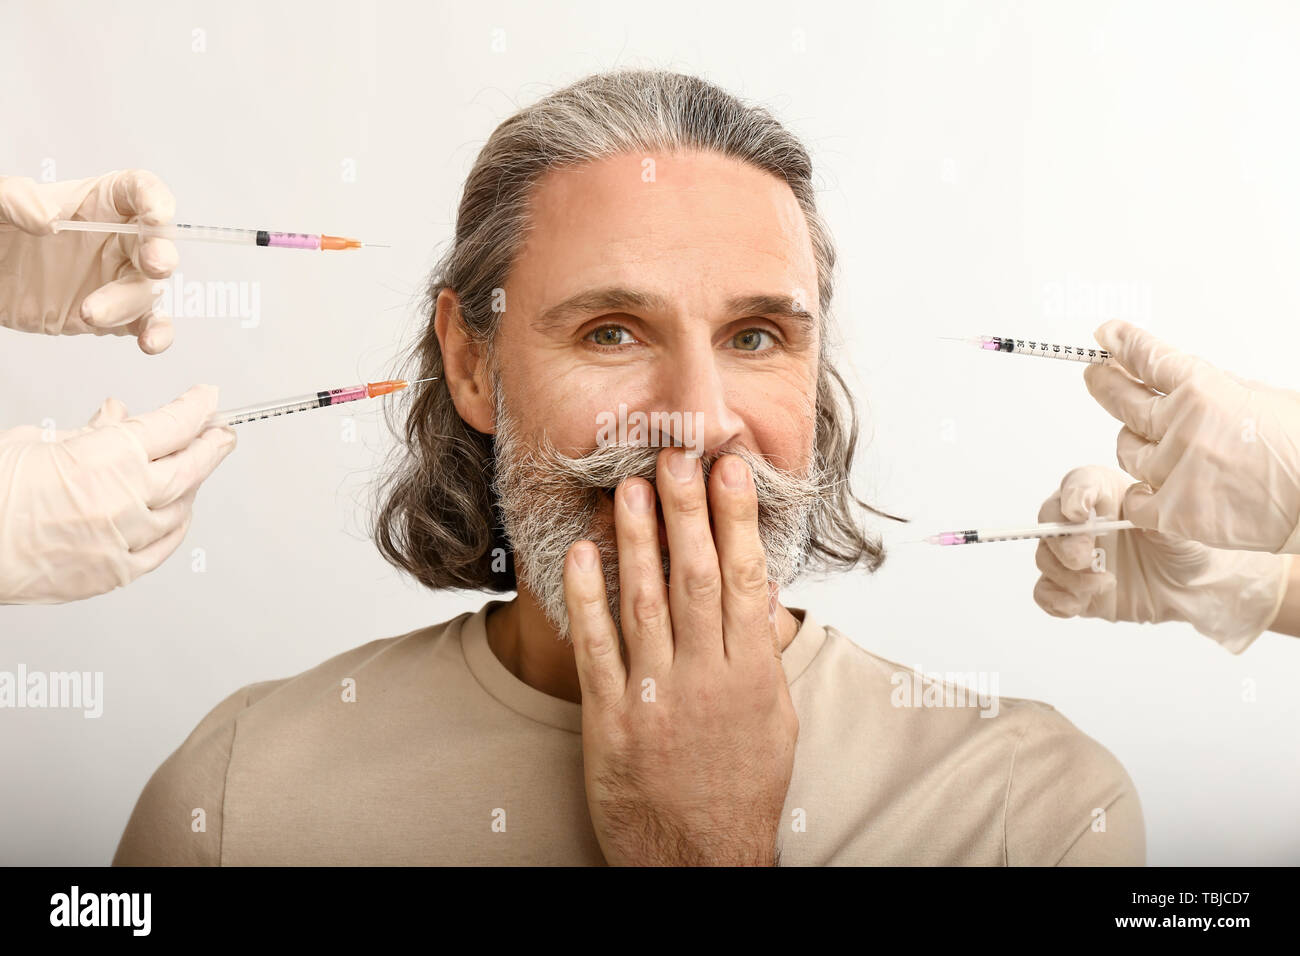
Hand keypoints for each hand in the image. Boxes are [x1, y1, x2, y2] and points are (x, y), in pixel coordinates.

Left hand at [0, 170, 178, 353]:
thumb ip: (19, 200)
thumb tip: (47, 217)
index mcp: (95, 203)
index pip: (137, 191)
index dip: (155, 199)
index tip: (156, 215)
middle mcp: (113, 239)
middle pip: (156, 242)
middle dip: (161, 254)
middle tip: (153, 264)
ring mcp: (115, 279)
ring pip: (147, 289)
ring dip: (130, 304)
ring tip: (91, 313)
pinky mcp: (111, 315)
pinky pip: (144, 323)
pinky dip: (155, 333)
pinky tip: (149, 341)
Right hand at [0, 385, 235, 604]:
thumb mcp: (34, 443)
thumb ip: (88, 431)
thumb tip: (117, 413)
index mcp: (108, 457)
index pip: (173, 425)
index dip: (196, 408)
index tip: (207, 399)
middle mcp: (126, 498)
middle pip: (191, 466)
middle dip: (212, 445)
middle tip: (223, 432)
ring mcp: (124, 538)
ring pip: (182, 507)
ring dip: (194, 484)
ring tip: (197, 469)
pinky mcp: (115, 572)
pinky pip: (163, 548)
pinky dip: (176, 526)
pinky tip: (180, 515)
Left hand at [563, 448, 797, 865]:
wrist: (699, 859)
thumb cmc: (739, 786)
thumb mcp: (772, 719)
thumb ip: (760, 654)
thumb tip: (756, 592)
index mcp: (750, 675)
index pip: (743, 580)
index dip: (734, 521)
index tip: (728, 471)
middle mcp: (706, 680)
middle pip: (695, 579)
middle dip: (685, 513)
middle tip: (674, 457)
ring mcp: (656, 699)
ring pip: (645, 604)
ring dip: (637, 541)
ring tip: (628, 488)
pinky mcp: (612, 720)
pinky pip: (597, 650)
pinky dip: (589, 600)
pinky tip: (582, 555)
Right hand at [1033, 465, 1289, 653]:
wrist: (1194, 590)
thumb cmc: (1188, 549)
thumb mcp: (1183, 530)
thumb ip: (1159, 516)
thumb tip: (1137, 505)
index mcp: (1107, 493)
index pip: (1078, 483)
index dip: (1073, 496)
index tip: (1079, 513)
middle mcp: (1083, 522)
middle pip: (1049, 521)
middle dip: (1062, 541)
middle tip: (1083, 558)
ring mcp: (1073, 555)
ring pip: (1046, 558)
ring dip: (1067, 575)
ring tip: (1106, 584)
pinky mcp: (1071, 586)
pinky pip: (1045, 592)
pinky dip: (1056, 600)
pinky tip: (1081, 603)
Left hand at [1086, 319, 1299, 553]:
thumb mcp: (1265, 398)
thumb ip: (1218, 389)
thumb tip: (1182, 382)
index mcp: (1205, 390)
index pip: (1150, 360)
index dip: (1124, 345)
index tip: (1106, 335)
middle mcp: (1181, 427)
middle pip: (1123, 401)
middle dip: (1106, 384)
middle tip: (1096, 374)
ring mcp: (1174, 470)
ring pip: (1128, 449)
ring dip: (1137, 444)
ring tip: (1155, 445)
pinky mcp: (1175, 511)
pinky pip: (1135, 500)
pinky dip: (1141, 496)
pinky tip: (1151, 491)